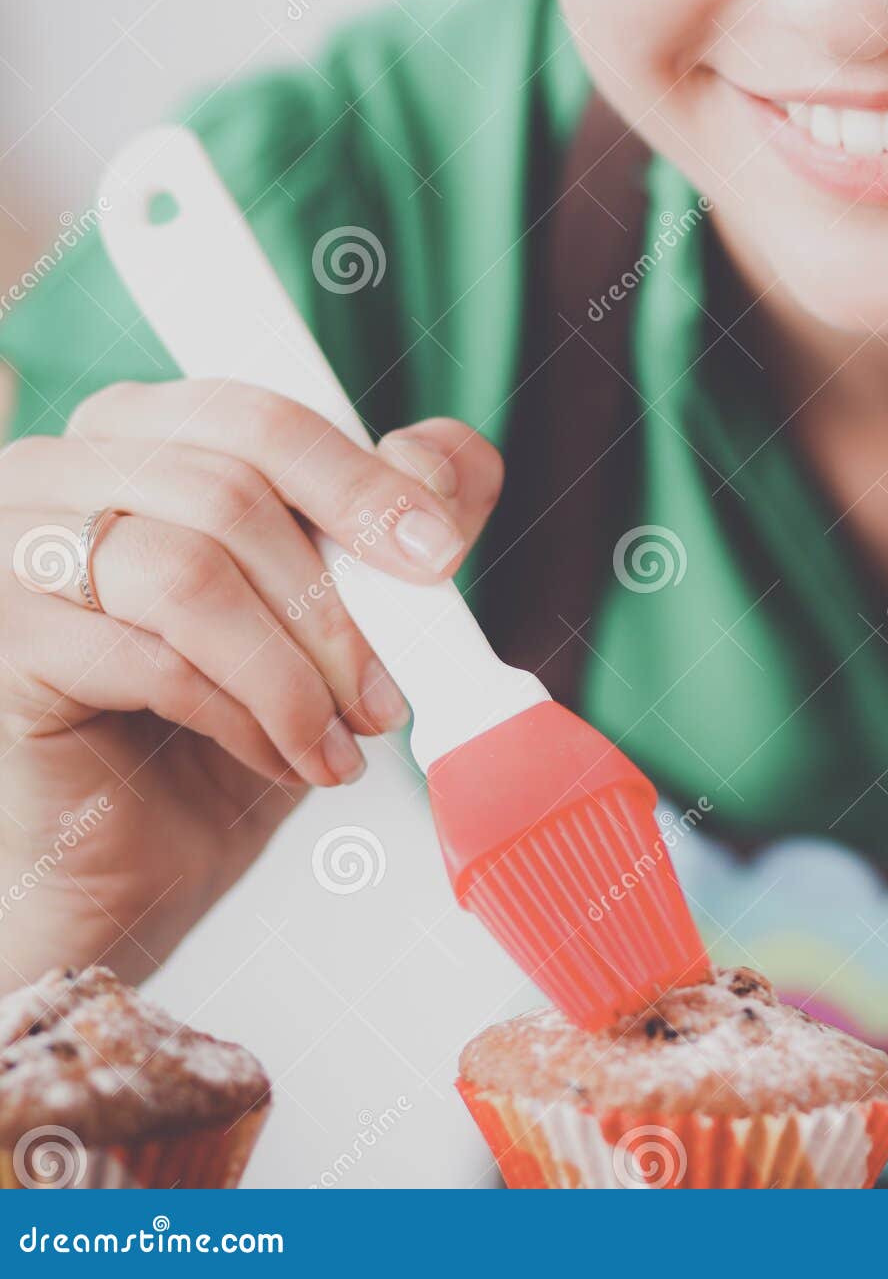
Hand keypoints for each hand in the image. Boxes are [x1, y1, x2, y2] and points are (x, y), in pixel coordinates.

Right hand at [0, 384, 503, 990]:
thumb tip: (446, 458)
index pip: (258, 417)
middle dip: (337, 601)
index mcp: (142, 435)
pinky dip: (244, 716)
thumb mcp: (328, 618)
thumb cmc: (222, 730)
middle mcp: (60, 472)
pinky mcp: (2, 648)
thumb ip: (384, 526)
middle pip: (230, 488)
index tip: (438, 556)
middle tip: (391, 688)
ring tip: (342, 738)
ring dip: (296, 671)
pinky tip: (282, 759)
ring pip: (192, 573)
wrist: (126, 868)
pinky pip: (150, 659)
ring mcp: (13, 553)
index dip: (360, 480)